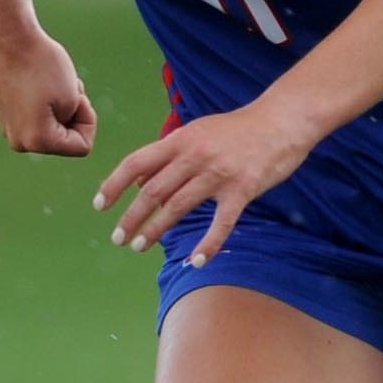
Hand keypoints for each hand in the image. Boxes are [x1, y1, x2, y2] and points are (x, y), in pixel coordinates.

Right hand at [0, 24, 98, 155]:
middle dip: (72, 114)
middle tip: (60, 86)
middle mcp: (19, 143)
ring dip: (60, 108)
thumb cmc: (44, 64)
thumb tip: (58, 129)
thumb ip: (73, 124)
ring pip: (52, 128)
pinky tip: (37, 83)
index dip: (87, 118)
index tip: (76, 95)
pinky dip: (45, 104)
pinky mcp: (6, 117)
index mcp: (37, 142)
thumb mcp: (74, 97)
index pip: (82, 146)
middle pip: (65, 139)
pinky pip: (37, 119)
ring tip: (48, 83)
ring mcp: (9, 130)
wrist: (10, 38)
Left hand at [93, 100, 317, 265]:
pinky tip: (196, 261)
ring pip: (178, 207)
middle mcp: (195, 155)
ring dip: (156, 230)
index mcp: (181, 139)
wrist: (282, 120)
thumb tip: (138, 181)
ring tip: (140, 246)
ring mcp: (219, 173)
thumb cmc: (237, 129)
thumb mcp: (197, 132)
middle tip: (119, 239)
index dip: (114, 185)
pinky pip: (222, 223)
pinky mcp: (243, 189)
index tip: (99, 206)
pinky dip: (208, 244)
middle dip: (131, 218)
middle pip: (153, 191)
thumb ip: (168, 155)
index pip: (136, 162)